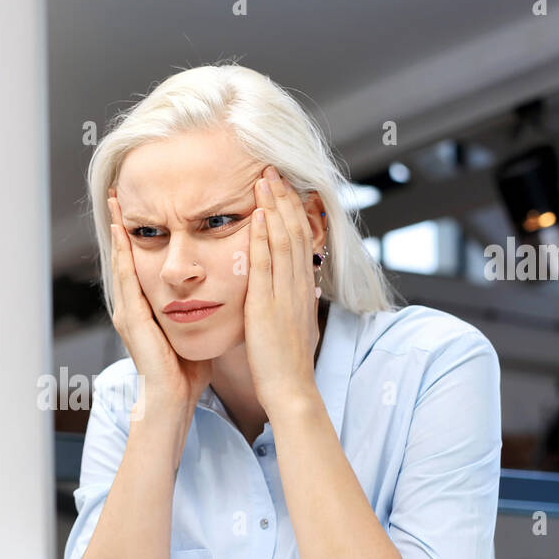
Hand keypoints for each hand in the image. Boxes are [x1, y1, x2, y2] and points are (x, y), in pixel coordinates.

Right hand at [107, 189, 211, 417]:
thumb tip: (217, 293)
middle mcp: (132, 307)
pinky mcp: (131, 320)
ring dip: (118, 231)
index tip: (141, 208)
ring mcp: (127, 312)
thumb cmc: (186, 373)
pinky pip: (126, 279)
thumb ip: (197, 310)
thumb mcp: (192, 330)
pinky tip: (123, 233)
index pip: (140, 263)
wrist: (172, 401)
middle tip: (118, 193)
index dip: (139, 235)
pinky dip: (123, 254)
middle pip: (125, 256)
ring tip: (116, 203)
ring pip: (121, 262)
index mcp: (146, 309)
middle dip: (121, 224)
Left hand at [245, 165, 322, 416]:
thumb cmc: (285, 363)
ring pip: (283, 240)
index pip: (299, 240)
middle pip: (293, 232)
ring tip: (265, 178)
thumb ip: (287, 303)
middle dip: (283, 198)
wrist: (290, 389)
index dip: (291, 211)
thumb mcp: (290, 325)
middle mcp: (296, 286)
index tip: (282, 188)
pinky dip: (263, 237)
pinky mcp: (267, 305)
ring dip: (274, 207)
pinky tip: (258, 215)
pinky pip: (266, 265)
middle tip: (272, 169)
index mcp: (300, 290)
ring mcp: (284, 294)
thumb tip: (290, 290)